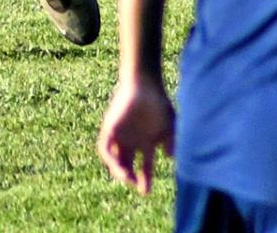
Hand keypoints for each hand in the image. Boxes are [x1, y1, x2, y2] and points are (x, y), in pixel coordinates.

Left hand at [98, 78, 174, 193]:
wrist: (145, 85)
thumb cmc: (159, 103)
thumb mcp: (170, 126)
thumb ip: (171, 142)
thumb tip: (171, 157)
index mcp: (145, 142)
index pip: (144, 166)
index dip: (145, 179)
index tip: (146, 192)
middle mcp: (131, 141)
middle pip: (128, 165)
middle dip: (131, 178)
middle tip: (137, 186)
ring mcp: (120, 135)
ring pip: (115, 159)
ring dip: (119, 170)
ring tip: (127, 178)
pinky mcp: (110, 128)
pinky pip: (105, 147)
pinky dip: (109, 158)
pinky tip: (116, 165)